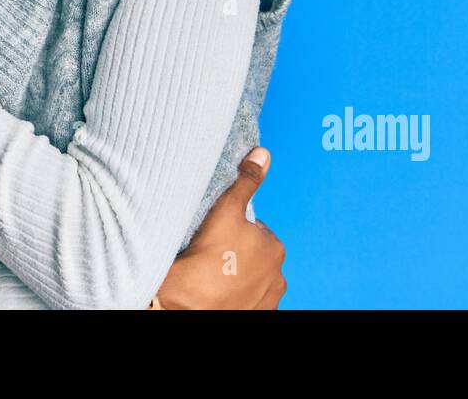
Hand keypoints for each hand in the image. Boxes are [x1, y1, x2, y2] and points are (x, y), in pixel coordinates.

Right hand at [151, 146, 285, 308]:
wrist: (189, 305)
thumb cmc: (208, 256)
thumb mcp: (226, 209)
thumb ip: (246, 181)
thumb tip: (262, 154)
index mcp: (275, 247)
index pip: (254, 229)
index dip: (232, 228)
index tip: (215, 234)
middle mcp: (278, 275)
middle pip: (254, 254)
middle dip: (237, 252)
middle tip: (211, 253)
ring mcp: (267, 299)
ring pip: (250, 278)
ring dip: (237, 275)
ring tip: (211, 274)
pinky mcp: (256, 314)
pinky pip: (246, 300)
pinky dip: (235, 296)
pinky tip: (217, 291)